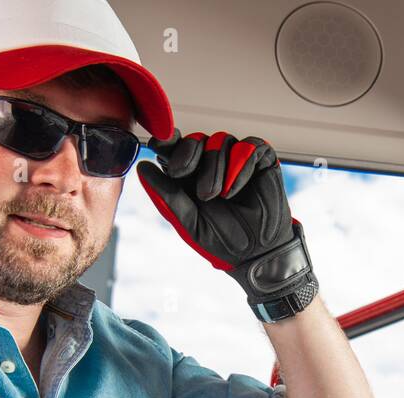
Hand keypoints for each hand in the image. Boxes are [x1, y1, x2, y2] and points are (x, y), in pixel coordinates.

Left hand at [136, 129, 318, 320]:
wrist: (257, 253)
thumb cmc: (221, 240)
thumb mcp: (188, 221)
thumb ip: (166, 195)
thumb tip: (141, 168)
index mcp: (191, 176)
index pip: (176, 147)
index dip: (166, 141)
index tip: (158, 145)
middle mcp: (212, 164)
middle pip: (195, 138)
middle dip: (187, 153)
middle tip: (181, 174)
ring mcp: (237, 160)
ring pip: (221, 140)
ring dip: (215, 167)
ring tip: (218, 196)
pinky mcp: (262, 159)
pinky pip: (248, 146)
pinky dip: (240, 165)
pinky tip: (234, 189)